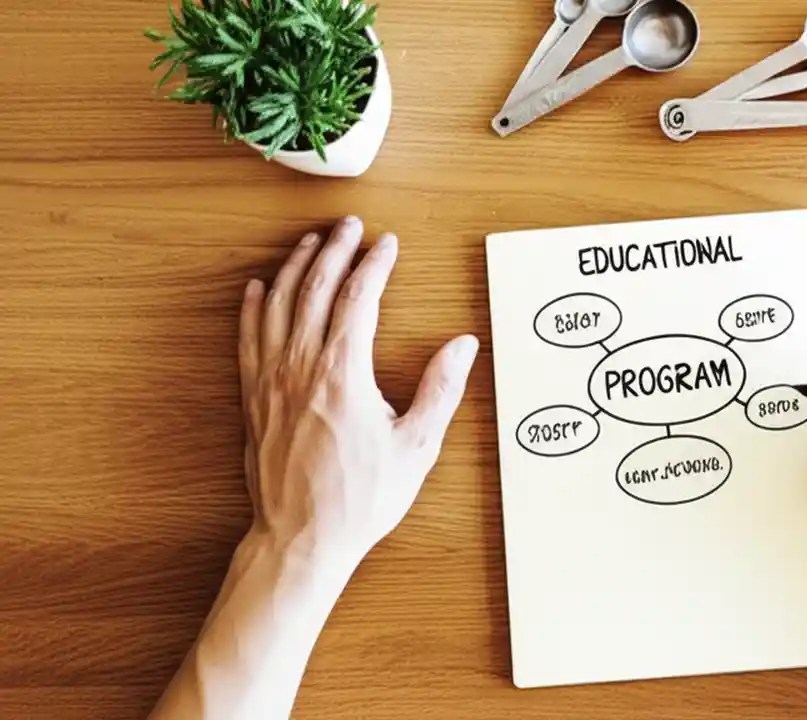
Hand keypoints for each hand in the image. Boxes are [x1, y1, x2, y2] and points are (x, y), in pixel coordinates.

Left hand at [238, 216, 478, 567]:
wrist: (301, 539)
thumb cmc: (360, 499)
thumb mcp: (416, 446)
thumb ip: (441, 390)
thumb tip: (463, 346)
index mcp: (343, 374)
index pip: (359, 300)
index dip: (375, 264)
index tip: (388, 243)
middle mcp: (301, 368)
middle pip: (314, 290)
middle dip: (335, 250)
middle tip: (351, 226)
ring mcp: (271, 382)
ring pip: (277, 306)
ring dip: (294, 267)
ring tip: (310, 242)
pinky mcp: (253, 399)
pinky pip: (248, 339)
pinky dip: (252, 307)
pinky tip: (257, 287)